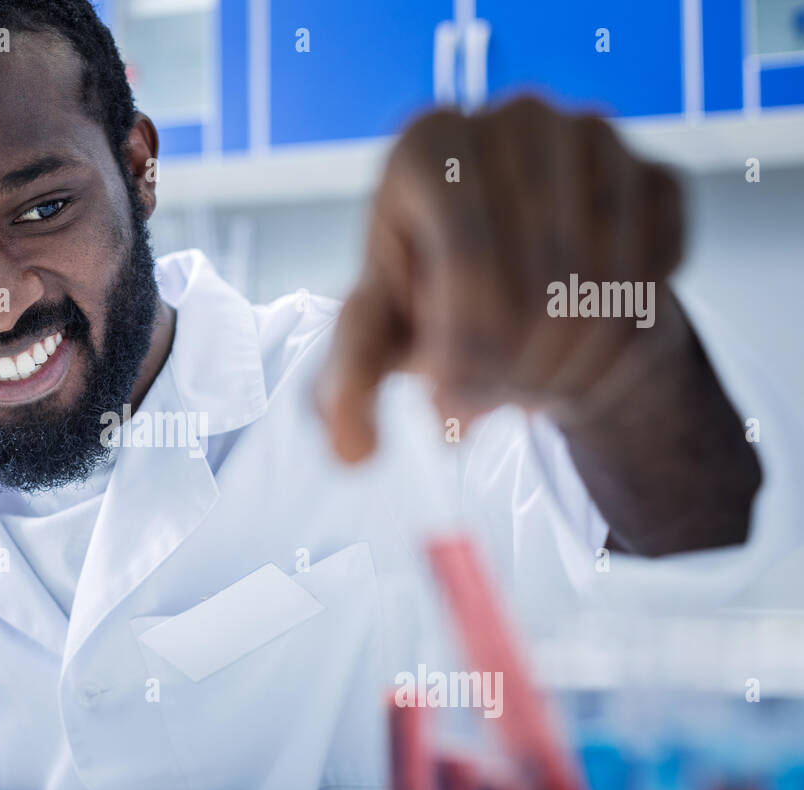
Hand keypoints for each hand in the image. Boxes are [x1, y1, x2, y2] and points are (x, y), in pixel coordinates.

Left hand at [323, 96, 686, 461]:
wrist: (517, 286)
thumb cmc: (432, 304)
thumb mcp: (376, 340)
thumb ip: (348, 388)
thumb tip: (352, 453)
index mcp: (429, 141)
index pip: (470, 255)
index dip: (467, 352)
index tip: (450, 408)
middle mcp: (518, 116)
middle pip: (542, 278)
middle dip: (512, 374)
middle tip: (487, 409)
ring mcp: (598, 138)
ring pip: (607, 291)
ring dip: (566, 373)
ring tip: (523, 390)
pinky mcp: (660, 175)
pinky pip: (656, 285)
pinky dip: (620, 349)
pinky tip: (577, 357)